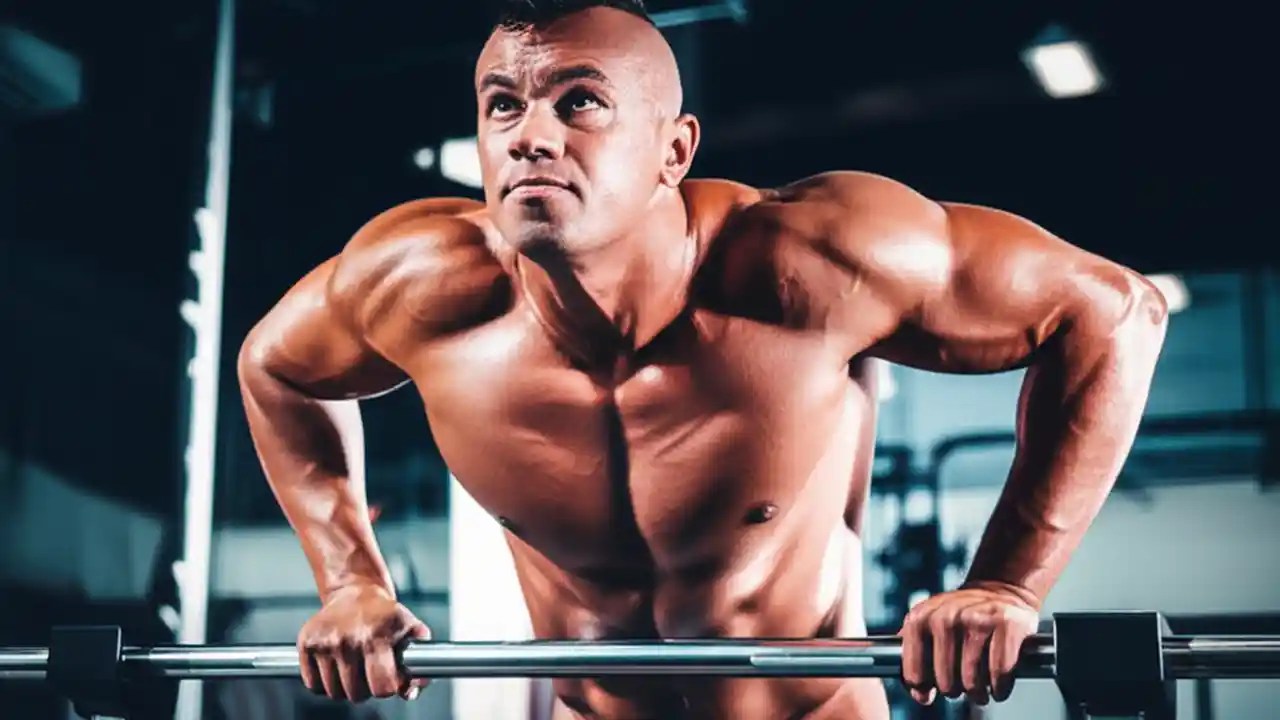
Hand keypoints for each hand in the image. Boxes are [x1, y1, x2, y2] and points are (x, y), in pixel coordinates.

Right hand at [297, 584, 430, 702]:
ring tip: (353, 669)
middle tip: (368, 673)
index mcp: (376, 636)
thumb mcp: (410, 629)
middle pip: (355, 694)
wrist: (354, 591)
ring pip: (333, 692)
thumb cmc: (384, 614)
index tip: (388, 681)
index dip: (387, 689)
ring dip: (344, 687)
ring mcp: (325, 642)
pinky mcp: (306, 643)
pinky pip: (313, 685)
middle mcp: (348, 639)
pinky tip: (334, 667)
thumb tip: (412, 690)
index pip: (382, 686)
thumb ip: (418, 662)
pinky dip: (323, 684)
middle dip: (365, 689)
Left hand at [898, 584, 1039, 706]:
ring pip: (972, 682)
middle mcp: (946, 616)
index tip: (932, 688)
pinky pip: (999, 675)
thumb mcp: (930, 624)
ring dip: (978, 694)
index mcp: (921, 617)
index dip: (924, 687)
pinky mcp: (1006, 624)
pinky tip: (998, 684)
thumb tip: (920, 695)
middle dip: (955, 691)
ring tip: (980, 688)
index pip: (914, 672)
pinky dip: (1000, 688)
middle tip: (962, 685)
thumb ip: (916, 655)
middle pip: (945, 682)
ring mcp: (976, 619)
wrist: (1003, 591)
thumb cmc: (964, 618)